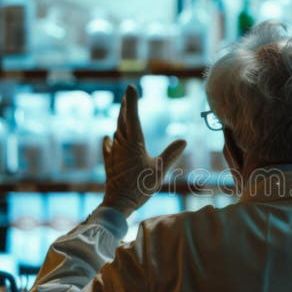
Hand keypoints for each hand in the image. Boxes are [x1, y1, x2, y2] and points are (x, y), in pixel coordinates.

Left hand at [101, 85, 186, 216]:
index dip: (132, 101)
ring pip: (116, 131)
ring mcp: (114, 153)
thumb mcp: (160, 171)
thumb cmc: (140, 187)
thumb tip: (183, 140)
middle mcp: (121, 144)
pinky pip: (109, 146)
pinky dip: (111, 139)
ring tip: (123, 113)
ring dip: (120, 121)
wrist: (118, 203)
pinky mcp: (110, 162)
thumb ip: (170, 154)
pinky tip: (108, 138)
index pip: (132, 116)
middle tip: (127, 94)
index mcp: (134, 143)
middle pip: (122, 120)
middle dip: (125, 106)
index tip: (131, 88)